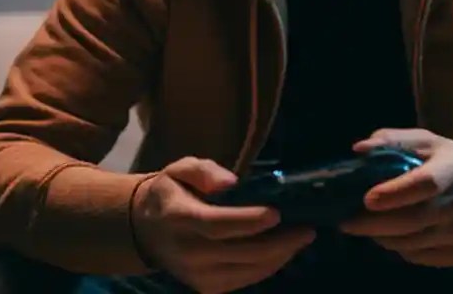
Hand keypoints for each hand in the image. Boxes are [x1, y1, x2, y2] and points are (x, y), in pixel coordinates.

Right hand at [131, 157, 315, 292]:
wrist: (146, 231)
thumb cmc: (170, 194)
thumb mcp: (178, 170)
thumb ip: (202, 171)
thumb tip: (230, 181)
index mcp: (180, 219)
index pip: (218, 225)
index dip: (250, 221)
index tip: (278, 213)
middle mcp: (189, 252)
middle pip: (243, 252)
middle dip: (281, 242)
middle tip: (307, 228)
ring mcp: (199, 275)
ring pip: (250, 270)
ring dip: (281, 256)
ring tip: (301, 238)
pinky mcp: (208, 288)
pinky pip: (246, 280)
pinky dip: (269, 267)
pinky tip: (283, 252)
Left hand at [338, 129, 452, 266]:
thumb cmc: (451, 162)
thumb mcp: (428, 142)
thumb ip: (393, 140)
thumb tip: (359, 148)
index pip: (426, 184)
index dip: (395, 193)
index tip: (367, 199)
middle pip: (415, 220)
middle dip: (375, 224)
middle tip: (347, 222)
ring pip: (415, 243)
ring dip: (383, 238)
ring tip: (365, 228)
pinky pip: (422, 257)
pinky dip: (400, 249)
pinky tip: (390, 236)